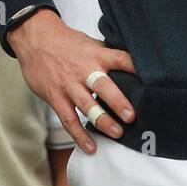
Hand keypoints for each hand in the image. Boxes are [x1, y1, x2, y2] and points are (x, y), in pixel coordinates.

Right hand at [8, 9, 136, 153]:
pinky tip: (91, 147)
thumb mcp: (89, 43)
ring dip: (103, 121)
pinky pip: (69, 119)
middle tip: (132, 116)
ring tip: (117, 133)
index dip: (135, 68)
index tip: (151, 81)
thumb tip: (131, 67)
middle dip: (118, 102)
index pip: (120, 59)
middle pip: (103, 86)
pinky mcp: (56, 97)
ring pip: (87, 106)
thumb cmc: (66, 42)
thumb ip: (107, 56)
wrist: (35, 38)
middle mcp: (84, 70)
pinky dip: (79, 135)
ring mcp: (69, 85)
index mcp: (96, 54)